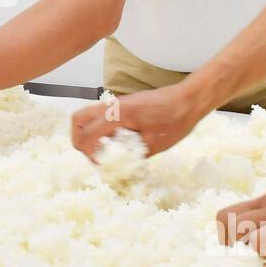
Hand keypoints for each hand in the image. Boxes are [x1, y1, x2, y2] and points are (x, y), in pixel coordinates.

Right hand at [71, 83, 206, 161]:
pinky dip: (98, 129)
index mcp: (118, 114)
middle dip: (80, 141)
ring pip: (86, 116)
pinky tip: (115, 141)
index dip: (89, 153)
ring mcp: (115, 103)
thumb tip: (116, 166)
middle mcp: (112, 106)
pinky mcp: (121, 105)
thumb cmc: (175, 120)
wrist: (188, 100)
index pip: (88, 134)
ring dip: (88, 134)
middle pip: (78, 120)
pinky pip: (99, 116)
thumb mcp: (154, 145)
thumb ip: (131, 155)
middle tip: (94, 156)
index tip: (102, 164)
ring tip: (103, 150)